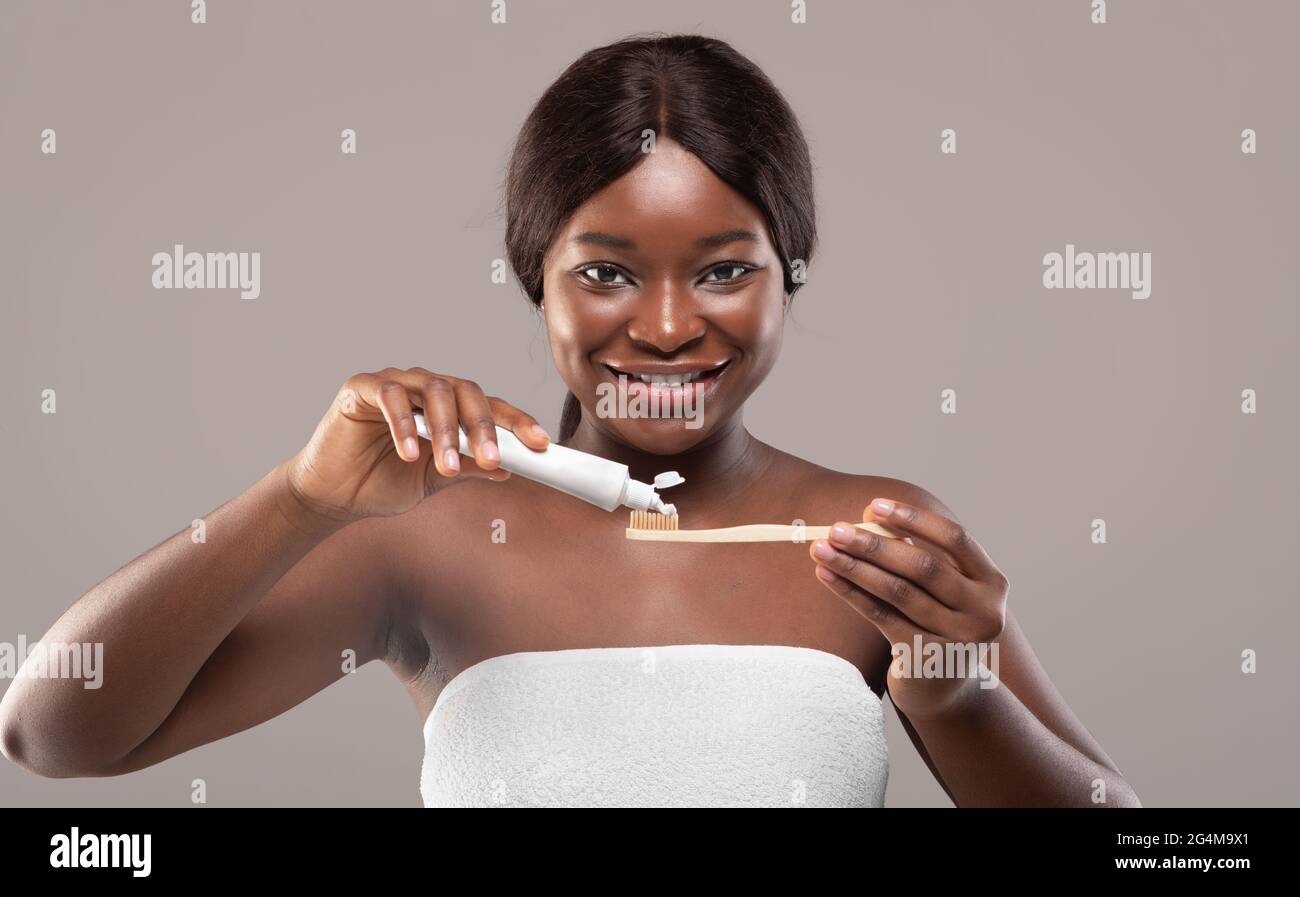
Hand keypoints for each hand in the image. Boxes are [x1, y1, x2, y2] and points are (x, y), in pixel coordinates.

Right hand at [283, 367, 550, 524]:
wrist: (333, 496)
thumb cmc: (381, 482)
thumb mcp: (434, 480)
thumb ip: (467, 468)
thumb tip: (507, 468)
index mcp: (448, 408)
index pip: (490, 407)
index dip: (517, 422)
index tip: (541, 444)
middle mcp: (425, 388)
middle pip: (467, 392)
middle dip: (484, 426)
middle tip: (492, 458)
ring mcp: (394, 384)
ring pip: (434, 390)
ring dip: (445, 430)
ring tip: (445, 465)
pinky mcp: (362, 387)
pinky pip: (390, 397)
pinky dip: (403, 424)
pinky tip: (409, 453)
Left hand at [808, 498, 1009, 719]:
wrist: (942, 689)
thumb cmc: (935, 621)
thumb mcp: (939, 588)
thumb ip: (916, 552)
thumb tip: (869, 515)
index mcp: (991, 582)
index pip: (955, 538)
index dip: (914, 519)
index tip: (874, 505)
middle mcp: (983, 611)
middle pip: (922, 566)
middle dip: (874, 544)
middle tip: (836, 529)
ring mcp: (957, 638)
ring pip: (897, 592)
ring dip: (854, 566)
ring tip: (821, 548)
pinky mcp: (925, 658)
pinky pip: (881, 616)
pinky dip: (850, 592)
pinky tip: (826, 575)